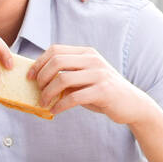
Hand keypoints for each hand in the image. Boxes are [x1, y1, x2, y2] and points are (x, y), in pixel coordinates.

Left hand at [27, 44, 154, 125]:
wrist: (132, 104)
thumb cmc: (102, 92)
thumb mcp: (85, 79)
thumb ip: (67, 75)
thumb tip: (37, 79)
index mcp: (86, 53)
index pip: (55, 50)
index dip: (39, 63)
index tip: (30, 77)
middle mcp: (93, 60)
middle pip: (56, 61)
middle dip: (41, 77)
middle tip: (38, 91)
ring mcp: (99, 74)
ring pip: (63, 79)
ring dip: (48, 93)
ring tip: (44, 103)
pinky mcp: (103, 91)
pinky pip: (74, 97)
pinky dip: (60, 105)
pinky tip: (54, 111)